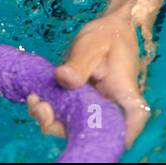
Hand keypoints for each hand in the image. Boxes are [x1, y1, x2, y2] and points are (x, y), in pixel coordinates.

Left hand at [26, 10, 151, 147]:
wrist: (107, 29)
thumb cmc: (106, 37)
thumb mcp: (92, 46)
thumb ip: (79, 64)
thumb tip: (63, 77)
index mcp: (124, 93)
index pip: (131, 121)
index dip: (115, 135)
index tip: (90, 134)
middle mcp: (111, 106)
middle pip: (93, 130)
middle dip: (63, 128)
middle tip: (42, 109)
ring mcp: (94, 106)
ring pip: (75, 126)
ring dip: (51, 120)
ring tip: (34, 100)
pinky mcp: (80, 102)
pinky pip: (66, 114)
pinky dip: (50, 110)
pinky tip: (35, 96)